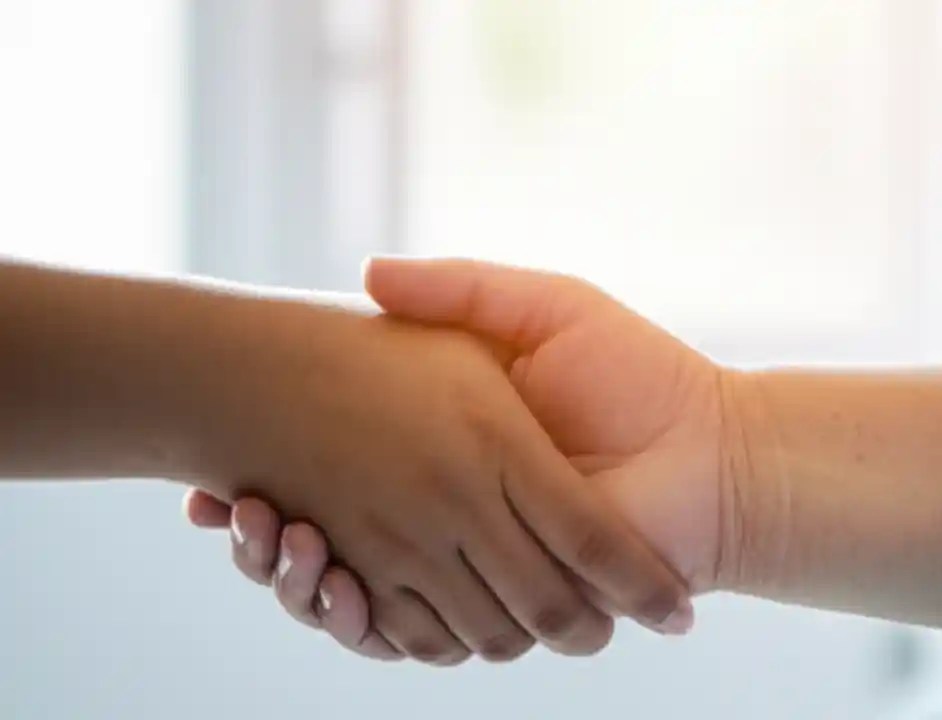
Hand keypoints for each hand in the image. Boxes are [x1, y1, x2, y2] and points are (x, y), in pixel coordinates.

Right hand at [189, 258, 734, 656]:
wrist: (712, 450)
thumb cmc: (636, 372)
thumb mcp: (544, 309)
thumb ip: (464, 287)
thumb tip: (367, 274)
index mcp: (451, 451)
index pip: (334, 469)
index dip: (271, 471)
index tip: (216, 460)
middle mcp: (451, 516)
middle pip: (324, 543)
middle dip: (264, 535)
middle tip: (212, 507)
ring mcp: (473, 565)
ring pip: (352, 595)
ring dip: (292, 576)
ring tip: (254, 532)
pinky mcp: (504, 605)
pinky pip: (410, 633)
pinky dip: (353, 621)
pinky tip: (319, 580)